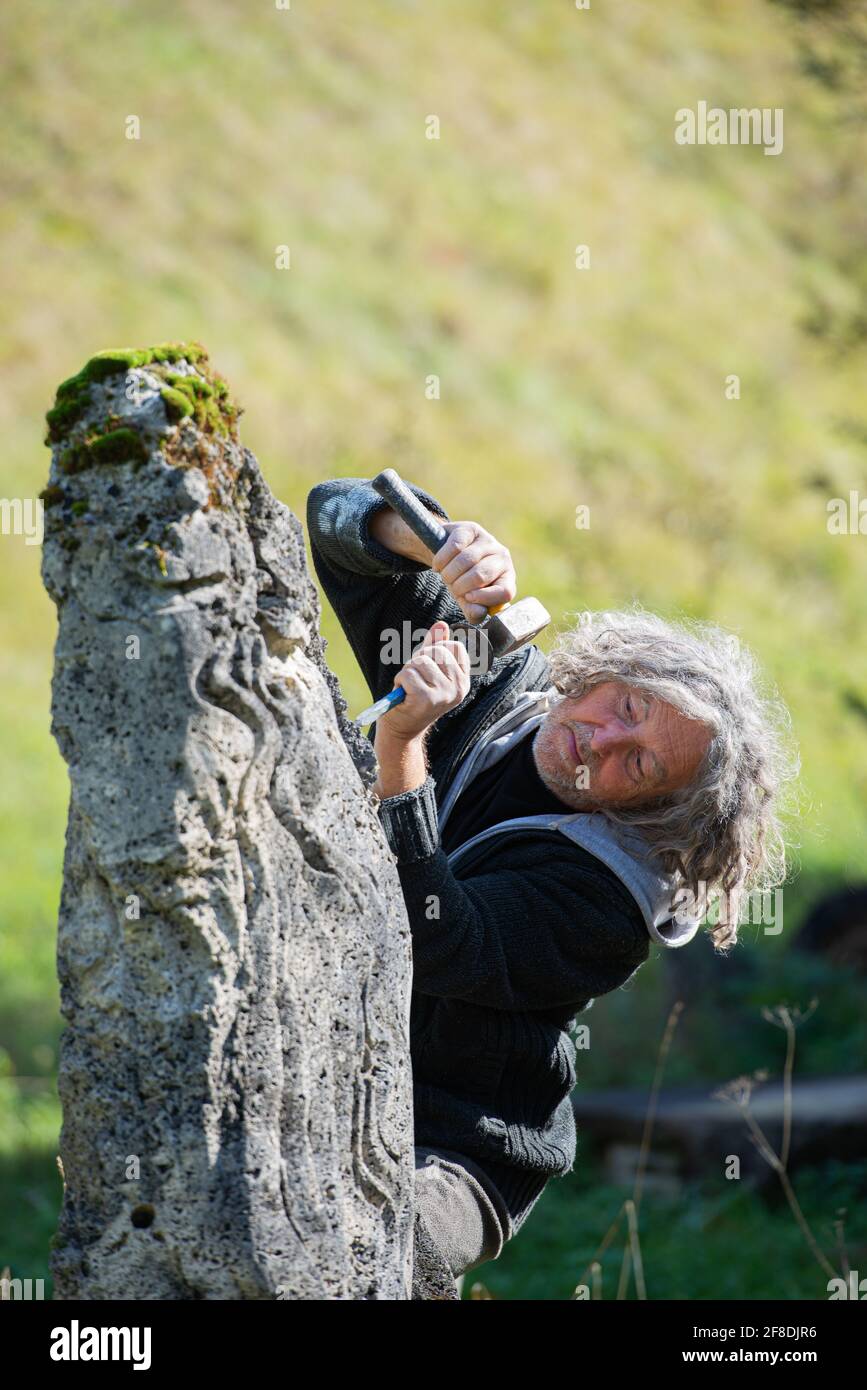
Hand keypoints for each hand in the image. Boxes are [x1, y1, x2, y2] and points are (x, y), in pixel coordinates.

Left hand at [378, 620, 470, 741]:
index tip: (427, 665)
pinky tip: (403, 694)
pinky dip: (399, 681)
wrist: (402, 730)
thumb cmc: (413, 697)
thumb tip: (442, 624)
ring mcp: (444, 694)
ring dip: (407, 672)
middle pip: (436, 651)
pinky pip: (408, 673)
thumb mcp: (427, 669)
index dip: (436, 649)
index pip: (455, 647)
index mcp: (463, 681)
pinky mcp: (426, 699)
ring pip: (420, 661)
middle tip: (414, 679)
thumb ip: (434, 646)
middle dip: (418, 660)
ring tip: (408, 687)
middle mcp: (458, 688)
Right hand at [431, 521, 516, 623]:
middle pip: (481, 575)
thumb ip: (473, 611)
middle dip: (460, 586)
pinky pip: (455, 546)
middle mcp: (502, 557)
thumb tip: (479, 613)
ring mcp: (488, 541)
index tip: (467, 598)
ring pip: (466, 560)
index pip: (505, 592)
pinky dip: (441, 560)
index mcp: (506, 578)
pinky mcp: (471, 529)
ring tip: (444, 577)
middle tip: (451, 588)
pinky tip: (437, 565)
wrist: (445, 555)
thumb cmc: (460, 581)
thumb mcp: (466, 599)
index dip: (485, 598)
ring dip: (449, 574)